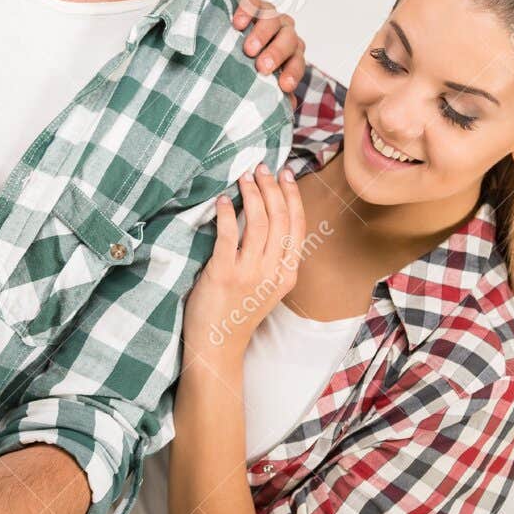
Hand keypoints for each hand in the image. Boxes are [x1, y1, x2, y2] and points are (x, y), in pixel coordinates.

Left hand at [184, 164, 306, 359]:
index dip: (292, 196)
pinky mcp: (224, 275)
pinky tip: (222, 201)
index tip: (285, 173)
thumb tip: (268, 218)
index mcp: (287, 274)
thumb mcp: (267, 287)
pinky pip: (228, 237)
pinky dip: (227, 214)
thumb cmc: (237, 313)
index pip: (297, 227)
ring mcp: (249, 275)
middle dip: (271, 187)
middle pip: (279, 219)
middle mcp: (273, 273)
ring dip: (252, 194)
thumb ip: (272, 258)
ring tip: (243, 177)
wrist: (217, 346)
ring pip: (259, 224)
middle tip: (261, 167)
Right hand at [232, 0, 305, 98]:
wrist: (216, 35)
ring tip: (249, 49)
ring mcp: (266, 14)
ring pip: (273, 18)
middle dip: (277, 53)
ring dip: (263, 34)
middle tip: (262, 67)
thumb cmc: (239, 64)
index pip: (297, 61)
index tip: (283, 86)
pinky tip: (237, 24)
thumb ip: (270, 91)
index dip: (293, 73)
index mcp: (288, 52)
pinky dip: (247, 11)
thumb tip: (286, 105)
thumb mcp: (254, 79)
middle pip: (288, 39)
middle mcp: (281, 31)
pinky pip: (252, 1)